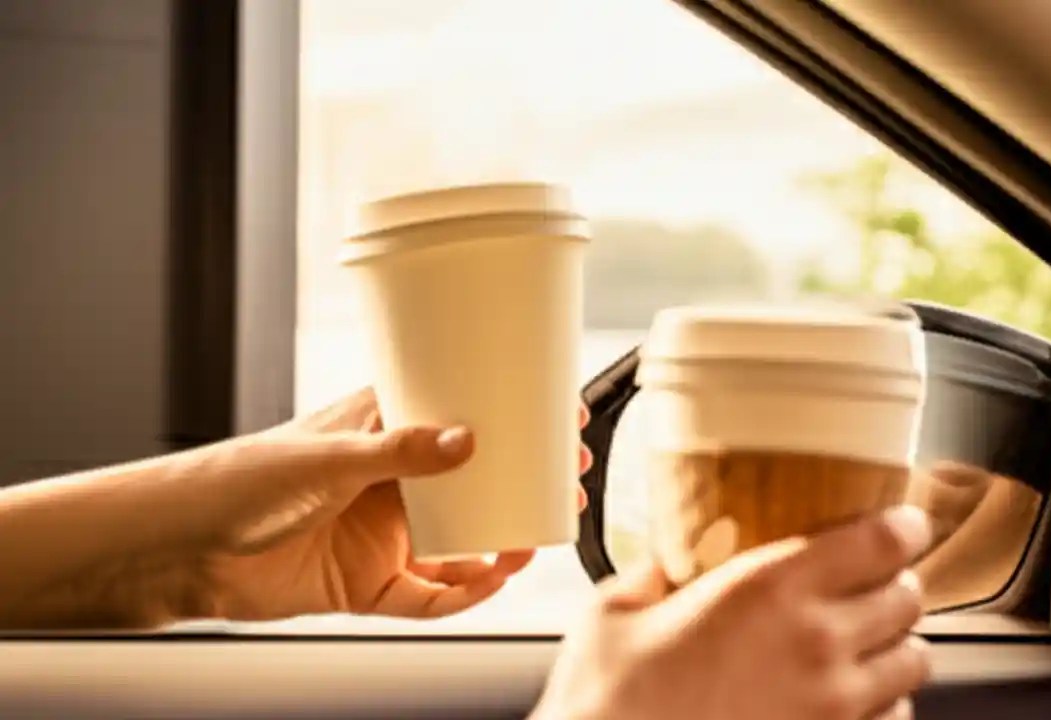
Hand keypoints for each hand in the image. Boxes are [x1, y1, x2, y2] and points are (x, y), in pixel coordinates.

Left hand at [201, 387, 592, 620]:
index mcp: (379, 432)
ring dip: (500, 543)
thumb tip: (465, 439)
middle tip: (563, 484)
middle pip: (471, 482)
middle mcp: (388, 483)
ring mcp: (381, 534)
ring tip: (534, 540)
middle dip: (519, 484)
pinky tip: (488, 582)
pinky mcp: (369, 584)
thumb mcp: (327, 455)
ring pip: (459, 539)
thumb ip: (397, 450)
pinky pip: (430, 594)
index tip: (556, 415)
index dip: (506, 415)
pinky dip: (463, 593)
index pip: (456, 415)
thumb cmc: (240, 481)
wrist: (184, 551)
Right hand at [533, 506, 933, 719]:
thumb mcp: (613, 615)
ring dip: (895, 644)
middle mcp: (815, 645)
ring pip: (912, 662)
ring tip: (868, 640)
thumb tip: (663, 562)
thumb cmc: (606, 704)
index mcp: (768, 590)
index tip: (900, 522)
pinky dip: (884, 704)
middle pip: (906, 597)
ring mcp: (832, 709)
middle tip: (873, 579)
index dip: (903, 525)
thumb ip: (650, 575)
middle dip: (896, 581)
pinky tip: (852, 699)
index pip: (880, 541)